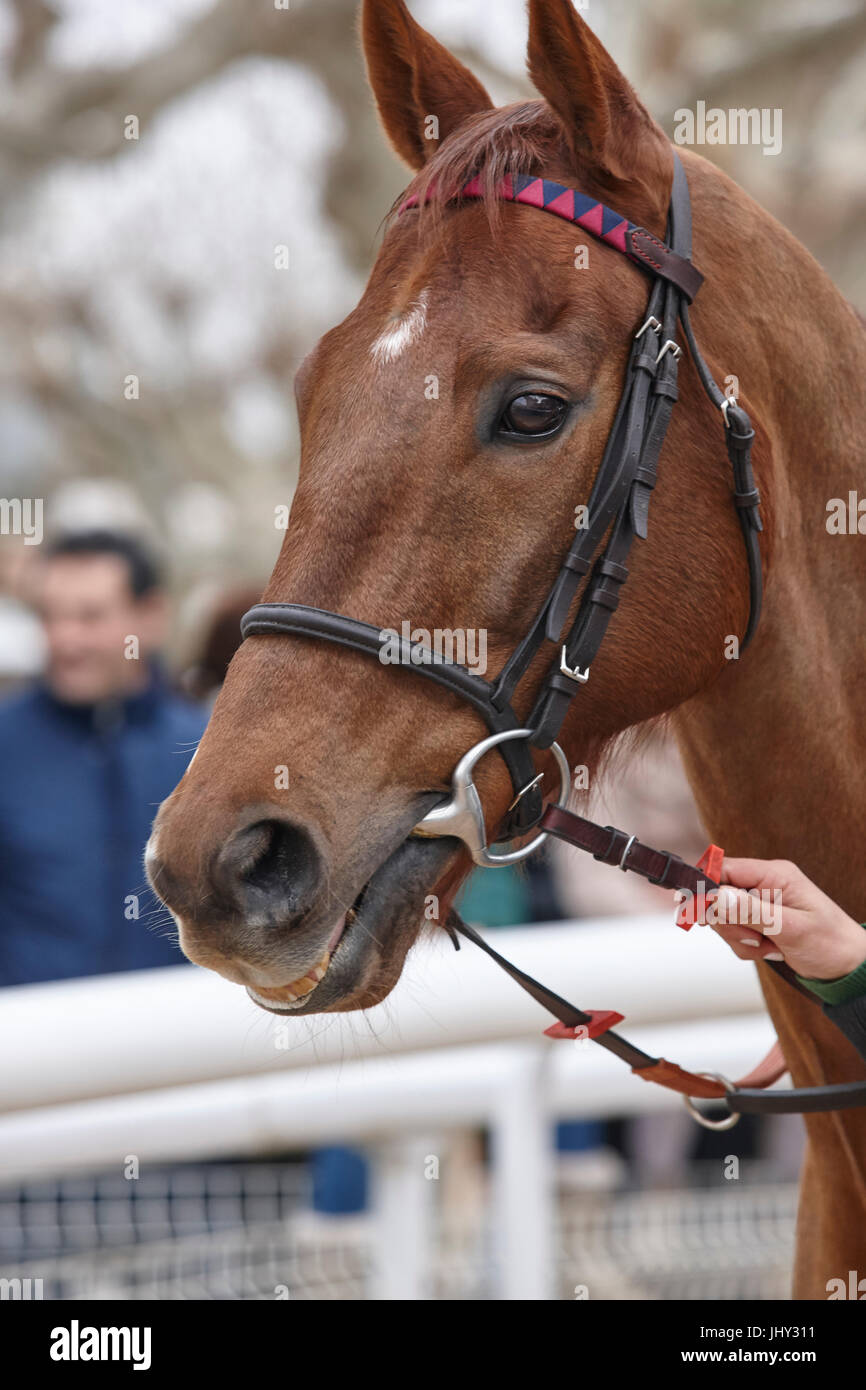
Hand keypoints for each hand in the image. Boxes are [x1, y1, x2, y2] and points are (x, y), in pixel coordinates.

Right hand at [681, 858, 865, 981]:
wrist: (846, 968)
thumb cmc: (829, 943)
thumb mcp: (789, 928)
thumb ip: (750, 911)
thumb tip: (716, 895)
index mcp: (773, 874)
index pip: (724, 869)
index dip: (703, 886)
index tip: (687, 906)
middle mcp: (764, 884)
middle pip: (718, 896)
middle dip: (730, 924)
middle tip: (755, 939)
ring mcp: (760, 903)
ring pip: (723, 918)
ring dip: (740, 938)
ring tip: (769, 946)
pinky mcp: (758, 921)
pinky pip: (733, 933)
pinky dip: (746, 947)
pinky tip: (770, 950)